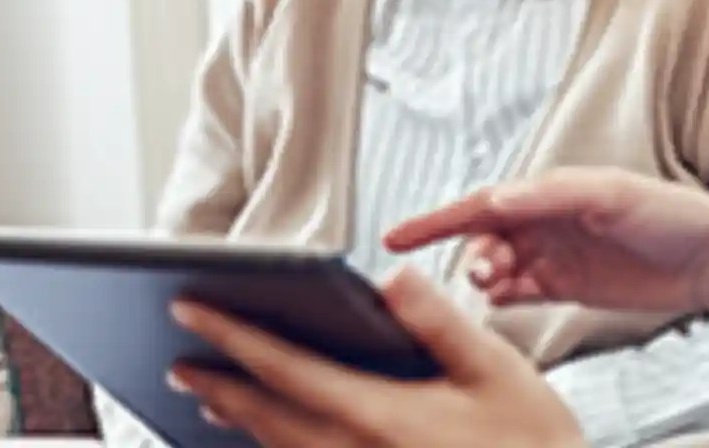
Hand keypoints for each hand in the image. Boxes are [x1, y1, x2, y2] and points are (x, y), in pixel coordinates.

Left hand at [166, 265, 584, 447]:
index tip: (191, 308)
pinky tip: (271, 439)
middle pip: (265, 416)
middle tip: (178, 357)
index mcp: (381, 414)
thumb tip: (390, 276)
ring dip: (237, 419)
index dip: (233, 335)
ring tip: (205, 395)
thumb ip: (437, 320)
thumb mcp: (495, 368)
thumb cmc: (530, 441)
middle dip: (217, 381)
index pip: (286, 368)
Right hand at [385, 168, 708, 313]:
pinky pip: (520, 292)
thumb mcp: (612, 194)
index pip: (481, 203)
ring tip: (493, 284)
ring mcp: (555, 253)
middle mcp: (546, 220)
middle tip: (482, 271)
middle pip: (485, 236)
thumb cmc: (671, 213)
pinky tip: (499, 302)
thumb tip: (498, 199)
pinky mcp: (568, 285)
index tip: (397, 237)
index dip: (436, 220)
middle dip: (472, 252)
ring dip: (487, 275)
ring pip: (498, 266)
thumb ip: (552, 195)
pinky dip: (503, 298)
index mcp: (551, 191)